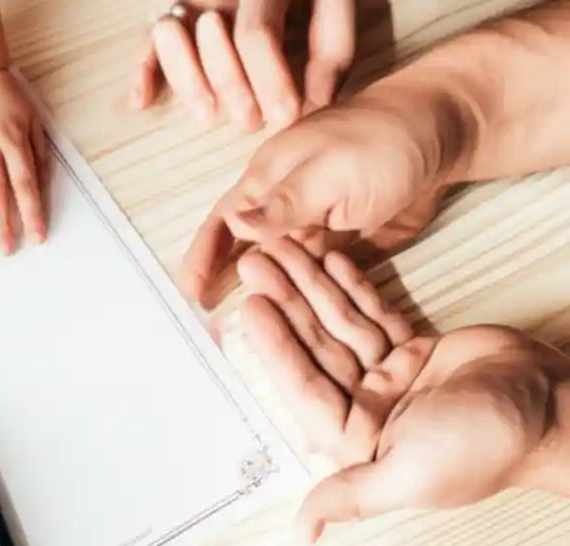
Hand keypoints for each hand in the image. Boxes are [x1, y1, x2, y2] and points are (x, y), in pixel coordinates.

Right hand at [134, 0, 354, 130]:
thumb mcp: (334, 3)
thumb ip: (332, 46)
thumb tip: (315, 99)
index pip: (256, 33)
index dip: (269, 79)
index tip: (286, 118)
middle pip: (210, 36)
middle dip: (230, 86)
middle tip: (249, 123)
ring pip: (169, 34)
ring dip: (186, 81)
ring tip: (205, 116)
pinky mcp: (173, 14)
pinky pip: (144, 41)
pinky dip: (141, 71)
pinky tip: (142, 102)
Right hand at [181, 84, 456, 306]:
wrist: (446, 131)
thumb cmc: (384, 139)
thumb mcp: (330, 172)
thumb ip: (283, 204)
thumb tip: (233, 226)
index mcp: (269, 180)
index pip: (224, 223)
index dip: (203, 257)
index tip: (188, 291)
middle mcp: (285, 204)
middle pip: (244, 248)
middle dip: (223, 280)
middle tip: (204, 317)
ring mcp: (315, 222)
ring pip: (279, 264)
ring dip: (263, 291)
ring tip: (245, 326)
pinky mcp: (345, 238)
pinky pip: (315, 271)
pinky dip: (301, 290)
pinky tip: (293, 314)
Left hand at [239, 238, 569, 542]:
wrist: (553, 410)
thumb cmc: (486, 449)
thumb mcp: (409, 476)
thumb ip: (350, 497)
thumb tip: (302, 536)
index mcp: (356, 441)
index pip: (304, 386)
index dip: (276, 347)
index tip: (251, 308)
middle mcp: (366, 409)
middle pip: (315, 349)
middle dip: (285, 307)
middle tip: (255, 265)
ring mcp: (389, 377)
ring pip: (339, 325)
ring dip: (310, 289)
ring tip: (281, 251)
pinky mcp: (414, 352)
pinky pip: (373, 314)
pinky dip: (351, 288)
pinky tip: (326, 260)